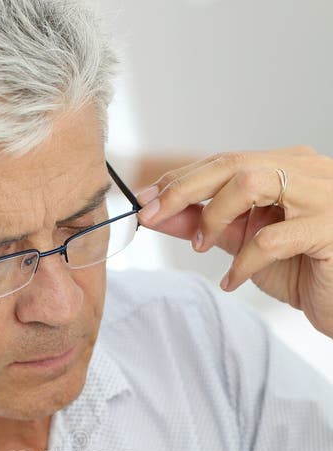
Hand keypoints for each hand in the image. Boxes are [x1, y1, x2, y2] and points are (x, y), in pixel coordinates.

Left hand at [136, 146, 332, 339]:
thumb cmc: (305, 269)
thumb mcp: (247, 243)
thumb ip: (209, 225)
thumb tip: (162, 215)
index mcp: (288, 167)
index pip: (225, 161)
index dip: (180, 179)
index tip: (144, 201)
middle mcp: (307, 172)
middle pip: (233, 164)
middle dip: (182, 189)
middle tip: (151, 215)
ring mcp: (322, 196)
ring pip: (252, 183)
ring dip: (214, 215)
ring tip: (202, 246)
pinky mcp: (328, 230)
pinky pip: (271, 239)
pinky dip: (242, 262)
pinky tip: (231, 281)